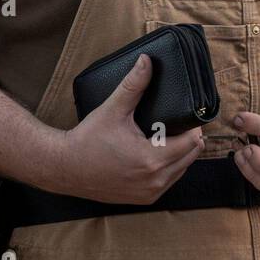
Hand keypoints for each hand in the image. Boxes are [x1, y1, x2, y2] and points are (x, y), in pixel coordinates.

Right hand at [55, 54, 205, 204]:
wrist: (65, 168)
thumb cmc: (88, 140)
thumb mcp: (113, 110)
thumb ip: (133, 84)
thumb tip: (147, 61)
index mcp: (151, 158)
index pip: (192, 143)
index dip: (193, 127)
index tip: (187, 116)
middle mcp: (154, 180)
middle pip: (190, 157)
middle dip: (189, 139)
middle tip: (177, 123)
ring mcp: (149, 193)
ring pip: (181, 171)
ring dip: (180, 154)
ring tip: (167, 136)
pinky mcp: (143, 199)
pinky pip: (168, 182)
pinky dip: (168, 168)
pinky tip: (158, 154)